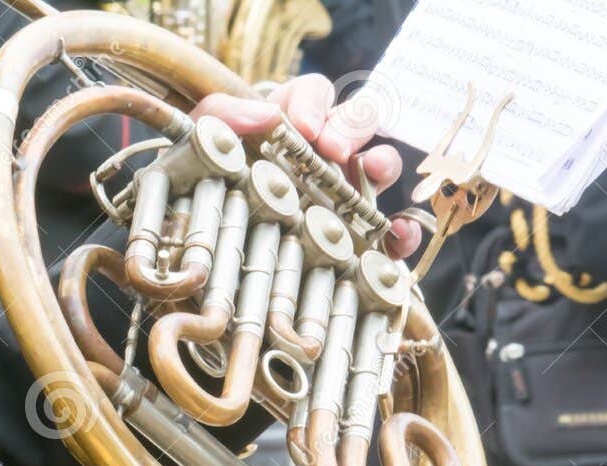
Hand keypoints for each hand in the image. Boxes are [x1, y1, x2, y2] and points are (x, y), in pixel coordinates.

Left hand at [192, 74, 421, 259]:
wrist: (204, 231)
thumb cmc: (210, 173)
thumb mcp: (204, 137)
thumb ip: (224, 115)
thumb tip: (265, 115)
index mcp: (291, 120)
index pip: (315, 91)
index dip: (314, 103)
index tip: (304, 128)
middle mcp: (324, 151)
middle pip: (358, 120)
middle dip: (350, 128)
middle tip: (331, 149)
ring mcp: (342, 189)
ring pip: (380, 165)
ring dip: (382, 163)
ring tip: (371, 171)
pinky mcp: (353, 232)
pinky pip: (388, 230)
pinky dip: (401, 231)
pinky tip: (397, 233)